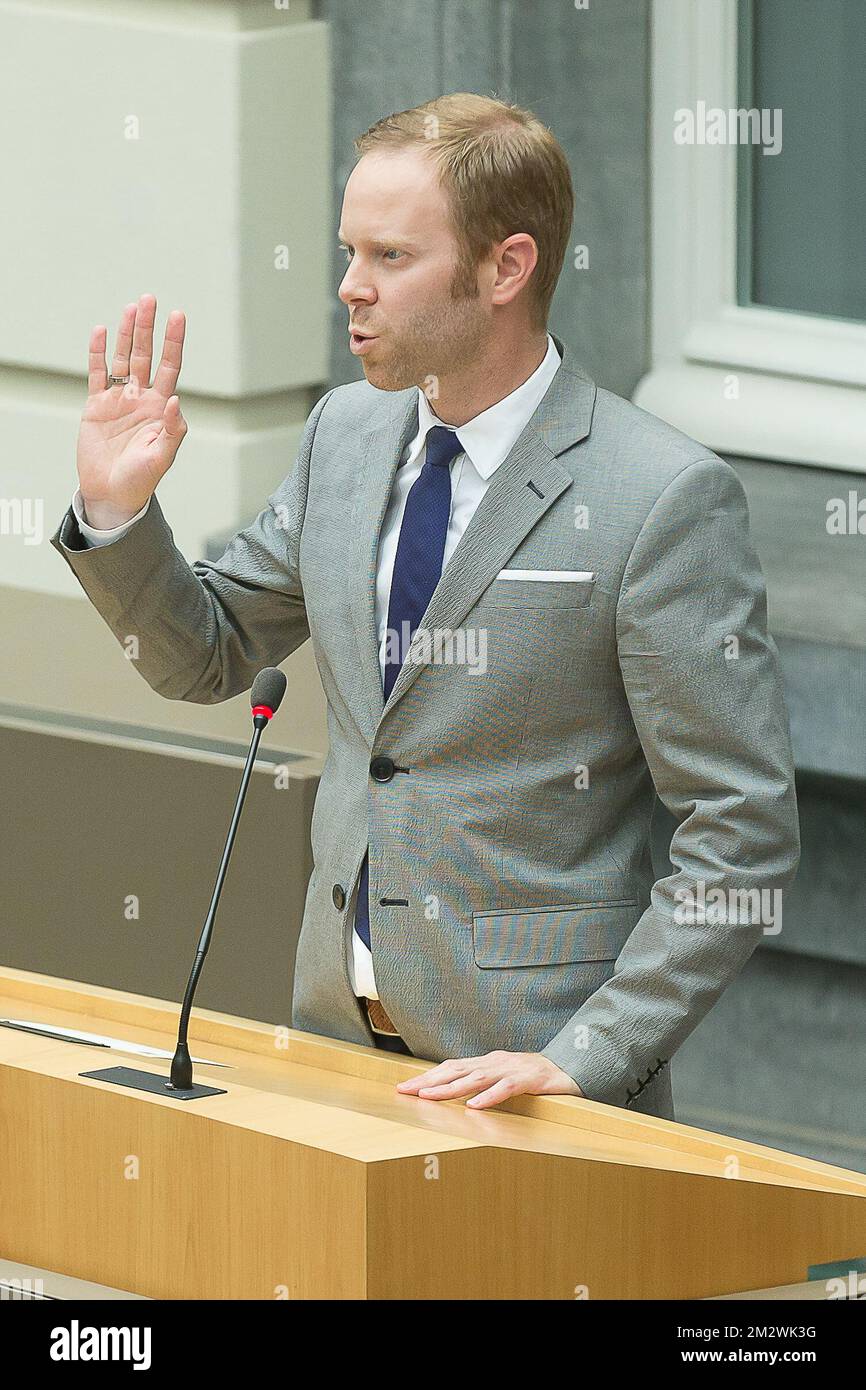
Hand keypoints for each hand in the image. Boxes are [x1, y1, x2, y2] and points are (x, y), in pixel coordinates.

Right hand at [76, 293, 186, 528]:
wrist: (112, 494)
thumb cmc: (141, 480)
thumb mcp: (162, 458)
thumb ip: (173, 430)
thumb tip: (176, 400)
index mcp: (161, 408)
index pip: (170, 367)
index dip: (174, 342)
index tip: (177, 316)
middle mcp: (142, 398)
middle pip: (146, 355)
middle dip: (148, 328)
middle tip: (149, 299)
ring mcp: (119, 400)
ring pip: (123, 358)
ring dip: (127, 333)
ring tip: (131, 308)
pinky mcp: (97, 406)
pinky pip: (97, 374)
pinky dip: (97, 353)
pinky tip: (100, 332)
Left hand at [396, 1050, 584, 1109]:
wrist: (570, 1068)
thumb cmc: (533, 1077)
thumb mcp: (503, 1078)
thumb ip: (482, 1084)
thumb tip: (456, 1096)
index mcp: (486, 1062)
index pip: (451, 1068)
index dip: (428, 1076)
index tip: (405, 1087)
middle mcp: (494, 1062)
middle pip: (456, 1070)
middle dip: (429, 1080)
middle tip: (406, 1090)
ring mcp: (511, 1069)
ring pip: (476, 1078)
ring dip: (450, 1088)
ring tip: (429, 1096)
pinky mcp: (529, 1080)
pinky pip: (506, 1088)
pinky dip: (489, 1096)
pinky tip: (475, 1105)